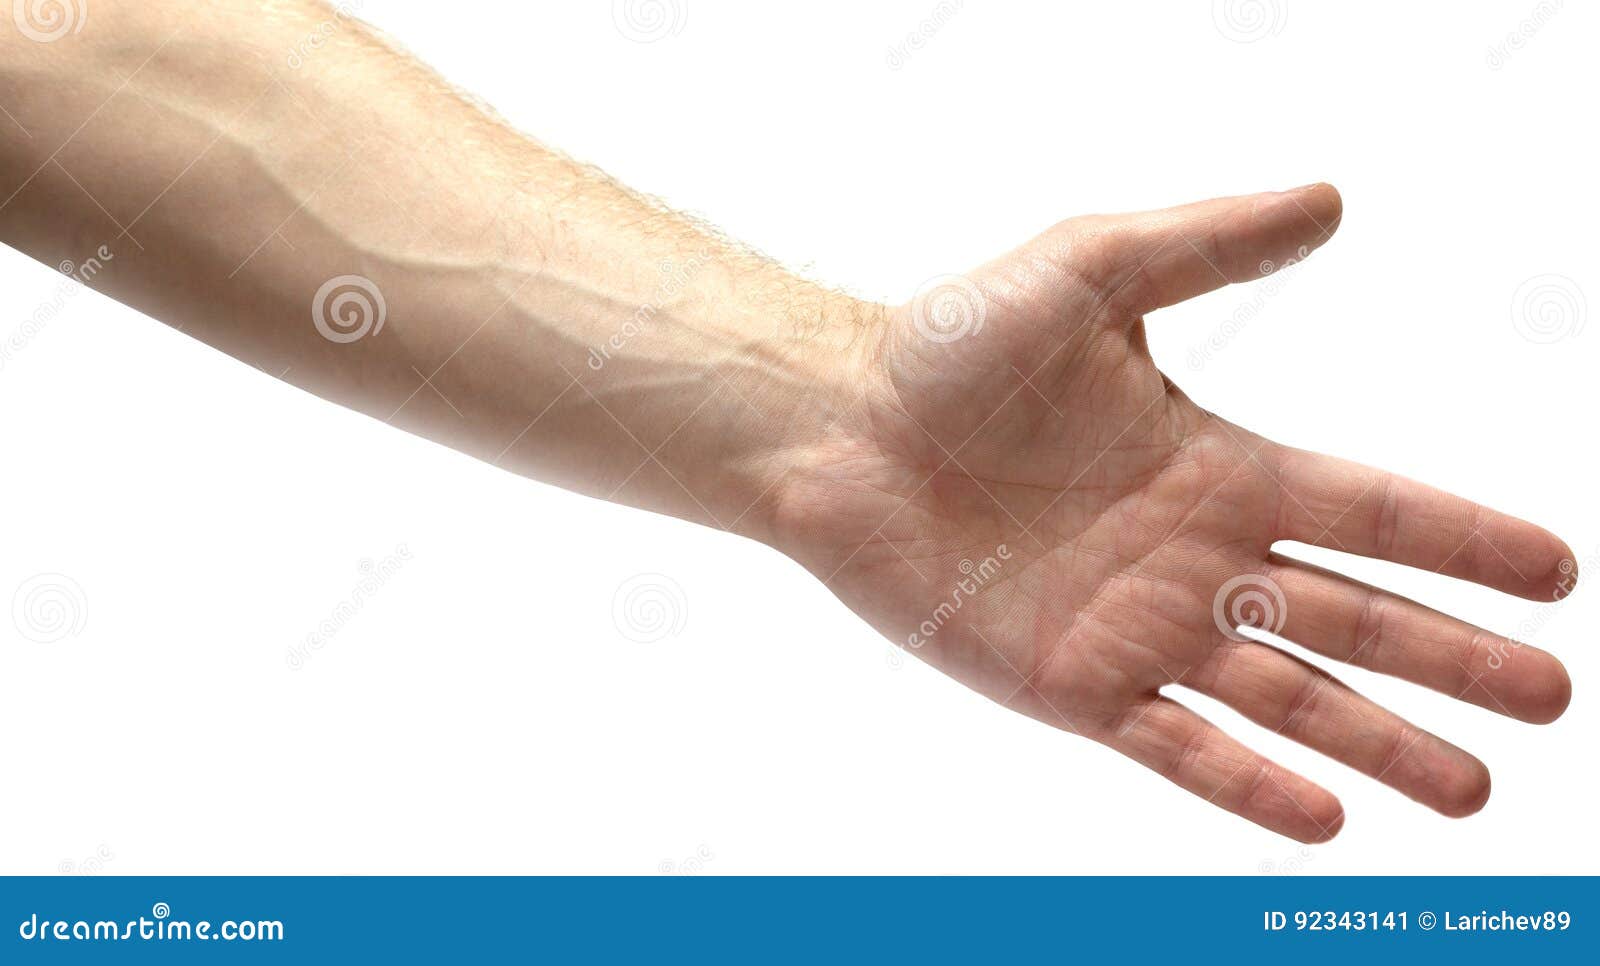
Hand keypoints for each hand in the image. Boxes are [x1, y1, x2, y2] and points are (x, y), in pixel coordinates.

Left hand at [770, 185, 1573, 841]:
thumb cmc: (948, 348)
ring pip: (1283, 696)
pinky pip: (1172, 744)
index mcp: (1213, 465)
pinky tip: (1324, 819)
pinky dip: (1246, 782)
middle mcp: (1192, 558)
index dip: (1459, 542)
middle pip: (1351, 617)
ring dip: (1378, 742)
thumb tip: (1330, 199)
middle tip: (1551, 698)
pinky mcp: (1067, 683)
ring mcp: (1133, 629)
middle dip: (1452, 659)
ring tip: (1471, 792)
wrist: (834, 427)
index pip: (1367, 511)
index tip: (1555, 573)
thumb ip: (1206, 247)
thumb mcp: (1090, 272)